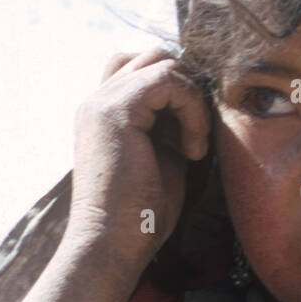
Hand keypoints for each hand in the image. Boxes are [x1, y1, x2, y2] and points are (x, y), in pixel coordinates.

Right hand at [67, 42, 210, 276]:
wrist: (113, 245)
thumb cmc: (141, 216)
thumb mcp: (163, 159)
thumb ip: (173, 125)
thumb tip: (203, 101)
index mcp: (106, 113)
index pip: (143, 69)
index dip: (179, 92)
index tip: (194, 137)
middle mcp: (98, 100)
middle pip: (153, 55)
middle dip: (188, 88)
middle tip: (197, 134)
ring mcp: (102, 102)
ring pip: (164, 62)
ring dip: (193, 100)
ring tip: (194, 147)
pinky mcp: (116, 111)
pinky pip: (169, 79)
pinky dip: (192, 109)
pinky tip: (192, 150)